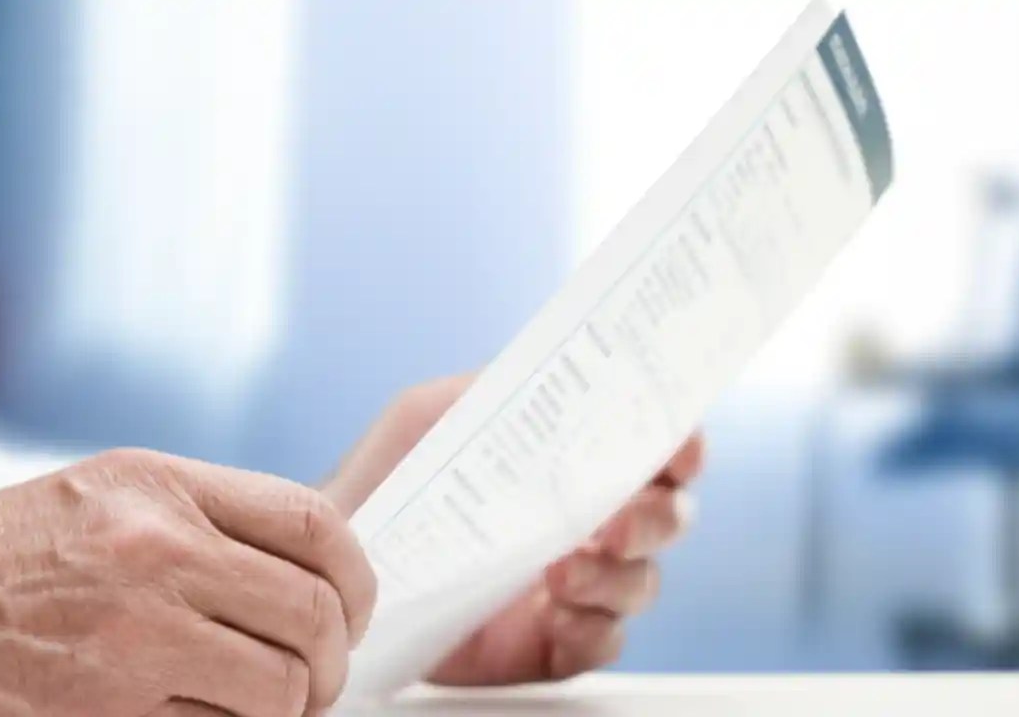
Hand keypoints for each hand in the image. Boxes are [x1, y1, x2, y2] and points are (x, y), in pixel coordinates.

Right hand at [0, 449, 375, 715]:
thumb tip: (309, 568)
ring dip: (289, 706)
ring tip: (267, 703)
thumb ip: (210, 520)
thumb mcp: (110, 497)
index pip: (314, 522)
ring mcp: (134, 635)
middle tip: (319, 673)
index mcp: (163, 489)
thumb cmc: (0, 557)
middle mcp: (156, 551)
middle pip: (314, 611)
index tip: (356, 604)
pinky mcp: (109, 711)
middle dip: (334, 655)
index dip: (358, 574)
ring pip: (280, 687)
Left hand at [325, 375, 703, 685]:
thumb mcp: (433, 412)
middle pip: (666, 518)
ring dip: (616, 578)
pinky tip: (555, 616)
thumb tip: (560, 375)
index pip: (651, 451)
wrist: (339, 555)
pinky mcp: (550, 642)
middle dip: (657, 519)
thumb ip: (496, 389)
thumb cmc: (386, 476)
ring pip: (640, 583)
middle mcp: (584, 522)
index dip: (679, 448)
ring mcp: (572, 584)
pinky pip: (603, 641)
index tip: (679, 450)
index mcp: (570, 463)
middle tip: (614, 523)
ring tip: (561, 575)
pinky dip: (592, 629)